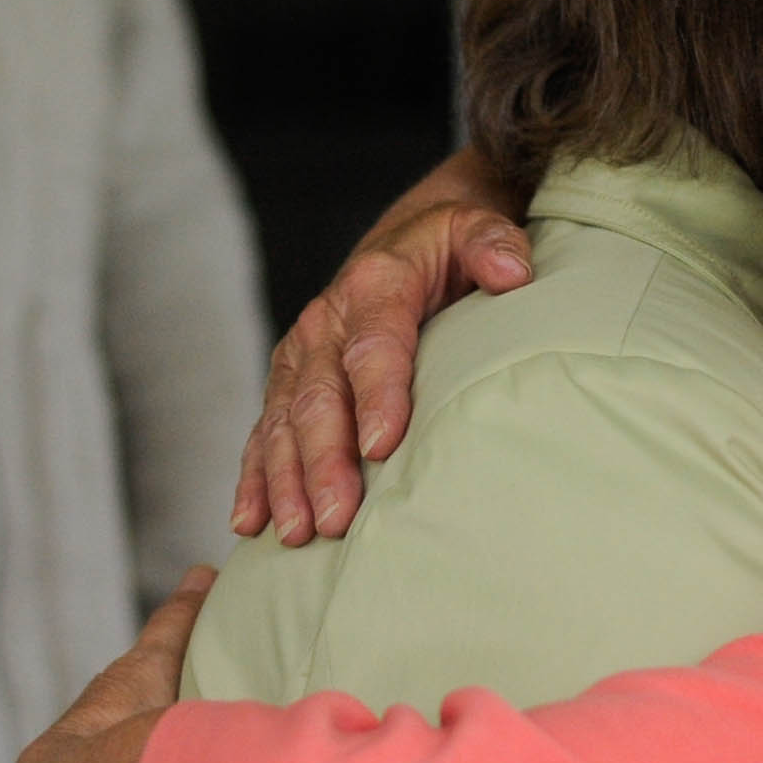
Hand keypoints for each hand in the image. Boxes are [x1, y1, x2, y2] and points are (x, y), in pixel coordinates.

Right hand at [228, 152, 532, 547]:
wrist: (401, 241)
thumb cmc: (445, 249)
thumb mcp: (473, 228)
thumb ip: (493, 244)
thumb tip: (511, 272)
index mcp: (373, 287)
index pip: (374, 347)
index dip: (376, 396)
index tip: (381, 447)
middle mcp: (325, 323)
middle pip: (320, 399)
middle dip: (323, 463)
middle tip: (335, 518)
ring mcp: (299, 356)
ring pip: (284, 424)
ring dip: (285, 481)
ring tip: (294, 534)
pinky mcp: (286, 382)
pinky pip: (264, 432)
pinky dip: (255, 478)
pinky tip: (251, 522)